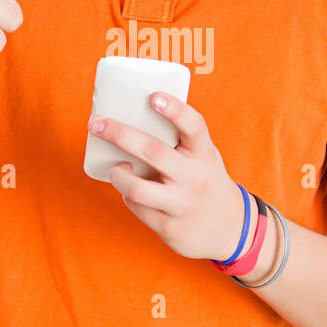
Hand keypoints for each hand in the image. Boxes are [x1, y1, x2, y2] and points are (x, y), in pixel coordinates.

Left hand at [87, 91, 245, 260]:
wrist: (230, 229)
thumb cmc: (206, 182)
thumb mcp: (205, 158)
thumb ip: (181, 142)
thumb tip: (134, 118)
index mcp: (204, 155)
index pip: (194, 126)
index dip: (174, 110)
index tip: (153, 97)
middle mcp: (194, 178)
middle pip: (152, 151)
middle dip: (118, 134)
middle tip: (96, 123)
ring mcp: (181, 204)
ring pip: (136, 187)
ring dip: (117, 175)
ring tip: (115, 167)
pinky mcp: (168, 226)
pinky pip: (136, 206)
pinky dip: (128, 195)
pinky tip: (131, 190)